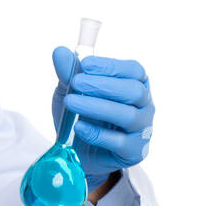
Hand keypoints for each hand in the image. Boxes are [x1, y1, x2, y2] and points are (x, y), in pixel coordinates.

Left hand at [52, 49, 153, 186]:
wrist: (79, 154)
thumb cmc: (82, 116)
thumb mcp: (71, 92)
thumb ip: (68, 73)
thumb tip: (59, 51)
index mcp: (136, 85)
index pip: (133, 70)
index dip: (111, 66)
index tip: (85, 64)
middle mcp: (145, 105)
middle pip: (134, 91)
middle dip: (103, 85)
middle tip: (77, 82)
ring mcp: (142, 130)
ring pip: (127, 116)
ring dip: (97, 107)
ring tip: (72, 102)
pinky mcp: (134, 152)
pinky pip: (120, 142)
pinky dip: (98, 134)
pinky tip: (79, 127)